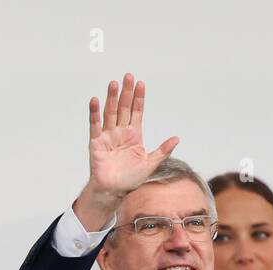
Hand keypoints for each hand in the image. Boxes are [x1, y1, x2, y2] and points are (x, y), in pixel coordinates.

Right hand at [74, 73, 178, 230]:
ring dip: (111, 98)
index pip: (137, 112)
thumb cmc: (131, 179)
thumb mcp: (151, 164)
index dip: (139, 98)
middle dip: (126, 92)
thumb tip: (177, 138)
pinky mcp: (96, 142)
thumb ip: (163, 150)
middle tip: (128, 76)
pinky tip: (96, 100)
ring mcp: (108, 135)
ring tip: (114, 83)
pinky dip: (95, 113)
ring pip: (110, 112)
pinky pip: (95, 125)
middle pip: (124, 108)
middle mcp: (121, 132)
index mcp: (134, 135)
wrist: (115, 190)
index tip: (141, 83)